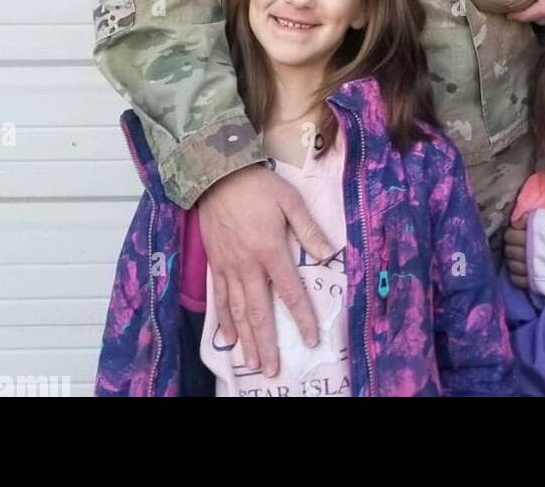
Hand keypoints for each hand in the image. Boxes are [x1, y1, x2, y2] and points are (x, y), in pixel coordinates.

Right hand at [196, 164, 333, 377]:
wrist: (217, 175)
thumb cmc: (258, 186)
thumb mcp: (290, 200)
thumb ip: (308, 229)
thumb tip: (328, 254)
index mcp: (270, 251)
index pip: (290, 292)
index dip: (301, 318)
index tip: (310, 339)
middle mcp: (248, 266)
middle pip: (259, 312)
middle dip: (267, 343)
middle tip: (272, 370)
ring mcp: (229, 267)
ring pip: (237, 312)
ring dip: (246, 340)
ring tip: (252, 363)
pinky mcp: (216, 264)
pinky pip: (220, 299)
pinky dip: (224, 320)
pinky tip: (229, 337)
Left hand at [503, 215, 527, 288]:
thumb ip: (529, 219)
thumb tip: (514, 223)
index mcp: (531, 236)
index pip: (510, 235)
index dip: (512, 234)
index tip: (518, 234)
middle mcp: (529, 253)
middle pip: (509, 250)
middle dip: (511, 247)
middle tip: (518, 246)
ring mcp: (531, 269)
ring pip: (511, 265)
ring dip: (513, 261)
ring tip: (519, 258)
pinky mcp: (534, 282)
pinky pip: (516, 279)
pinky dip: (515, 274)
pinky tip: (520, 270)